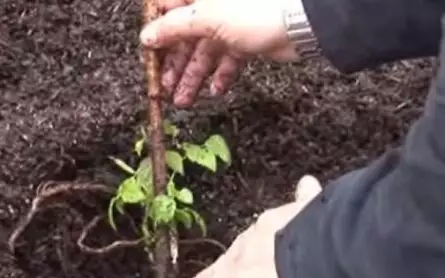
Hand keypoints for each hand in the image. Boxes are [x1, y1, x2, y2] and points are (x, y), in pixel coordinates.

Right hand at [141, 0, 298, 106]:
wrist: (298, 23)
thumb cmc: (253, 9)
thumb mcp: (205, 17)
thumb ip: (173, 27)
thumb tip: (146, 36)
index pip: (166, 10)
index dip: (156, 35)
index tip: (149, 58)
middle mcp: (211, 5)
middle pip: (184, 36)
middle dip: (175, 65)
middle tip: (165, 88)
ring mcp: (229, 23)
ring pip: (205, 52)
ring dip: (195, 77)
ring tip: (185, 101)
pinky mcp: (246, 40)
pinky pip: (228, 60)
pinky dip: (221, 76)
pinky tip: (215, 91)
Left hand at [182, 175, 321, 277]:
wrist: (316, 258)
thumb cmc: (318, 235)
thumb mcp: (313, 209)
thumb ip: (307, 199)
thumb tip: (308, 183)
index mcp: (265, 227)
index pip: (246, 242)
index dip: (236, 252)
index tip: (230, 257)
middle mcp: (246, 250)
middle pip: (224, 263)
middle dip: (210, 274)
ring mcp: (237, 274)